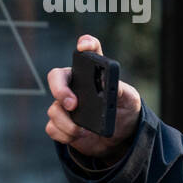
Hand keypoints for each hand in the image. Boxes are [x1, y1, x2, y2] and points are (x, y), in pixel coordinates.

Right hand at [45, 35, 141, 161]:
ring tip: (85, 131)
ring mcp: (65, 105)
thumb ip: (120, 90)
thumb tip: (108, 82)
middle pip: (56, 77)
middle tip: (73, 104)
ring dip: (68, 123)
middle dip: (60, 89)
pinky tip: (78, 136)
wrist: (120, 138)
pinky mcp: (61, 124)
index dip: (86, 44)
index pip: (88, 51)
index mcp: (92, 74)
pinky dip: (65, 135)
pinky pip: (53, 128)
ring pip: (54, 109)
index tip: (86, 46)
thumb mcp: (129, 100)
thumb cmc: (124, 111)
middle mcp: (74, 86)